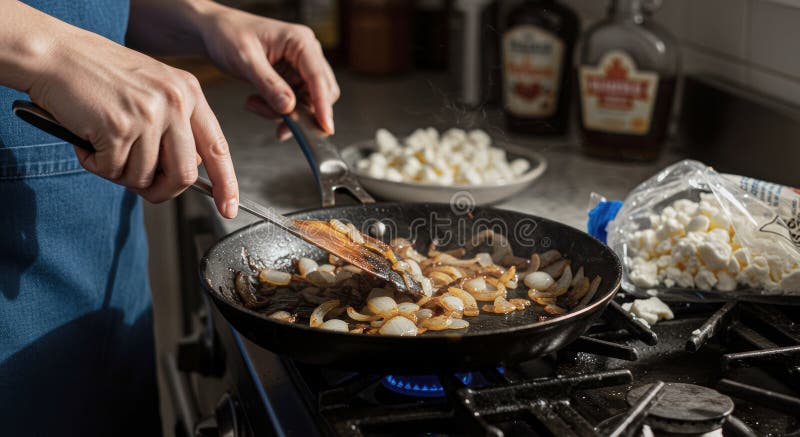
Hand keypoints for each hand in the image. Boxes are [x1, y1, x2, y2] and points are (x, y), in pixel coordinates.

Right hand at [28, 25, 238, 217]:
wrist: (56, 54)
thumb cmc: (100, 74)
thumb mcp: (154, 90)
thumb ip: (176, 127)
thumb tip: (185, 172)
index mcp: (189, 93)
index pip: (217, 148)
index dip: (226, 184)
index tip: (228, 208)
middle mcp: (175, 103)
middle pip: (184, 175)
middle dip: (161, 190)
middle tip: (140, 185)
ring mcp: (149, 115)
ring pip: (143, 177)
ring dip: (119, 172)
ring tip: (104, 144)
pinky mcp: (119, 128)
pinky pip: (112, 170)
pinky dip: (95, 164)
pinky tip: (88, 139)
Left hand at [197, 6, 339, 136]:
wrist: (214, 32)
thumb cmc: (228, 35)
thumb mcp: (245, 59)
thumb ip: (268, 84)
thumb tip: (289, 108)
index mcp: (300, 41)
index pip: (319, 77)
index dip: (323, 105)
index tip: (325, 128)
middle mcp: (306, 54)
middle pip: (321, 92)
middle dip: (300, 112)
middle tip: (278, 124)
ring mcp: (300, 68)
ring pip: (307, 102)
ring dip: (283, 112)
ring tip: (253, 104)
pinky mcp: (291, 79)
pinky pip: (293, 104)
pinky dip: (276, 111)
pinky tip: (256, 103)